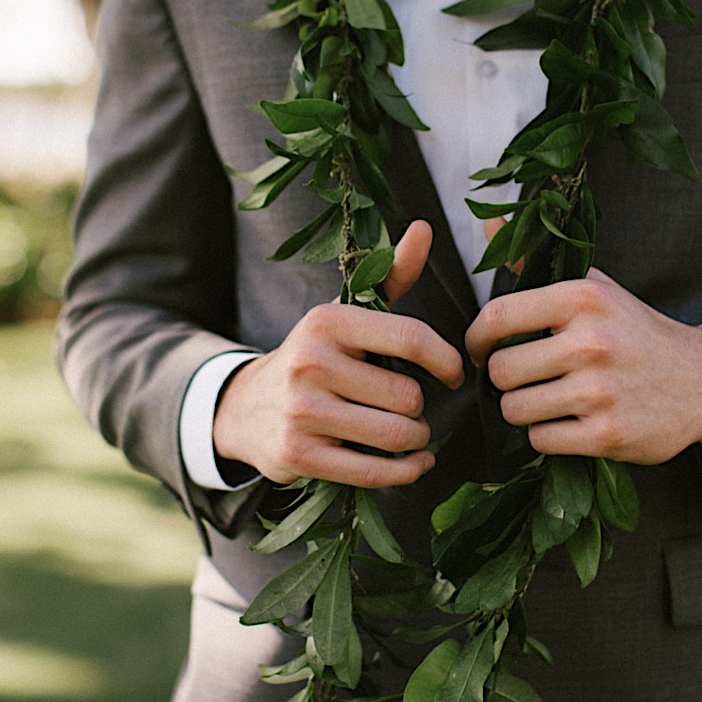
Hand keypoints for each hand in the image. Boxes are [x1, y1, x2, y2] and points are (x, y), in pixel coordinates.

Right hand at [213, 221, 465, 486]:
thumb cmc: (316, 357)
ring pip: (395, 435)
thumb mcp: (347, 314)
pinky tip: (413, 463)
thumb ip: (391, 275)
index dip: (445, 360)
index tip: (454, 373)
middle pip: (407, 396)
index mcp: (327, 321)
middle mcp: (310, 362)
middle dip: (420, 408)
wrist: (246, 407)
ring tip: (410, 434)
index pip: (410, 338)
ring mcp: (302, 411)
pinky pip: (373, 472)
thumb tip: (423, 228)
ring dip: (415, 441)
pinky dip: (405, 472)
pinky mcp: (299, 454)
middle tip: (411, 409)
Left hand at [464, 267, 701, 463]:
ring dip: (523, 409)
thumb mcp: (594, 287)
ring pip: (515, 409)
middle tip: (522, 378)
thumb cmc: (634, 331)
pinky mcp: (608, 435)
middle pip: (501, 370)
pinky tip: (568, 421)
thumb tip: (489, 218)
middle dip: (503, 379)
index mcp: (583, 298)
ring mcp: (601, 392)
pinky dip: (547, 435)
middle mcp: (592, 342)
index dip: (476, 338)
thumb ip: (534, 261)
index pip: (497, 316)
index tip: (481, 348)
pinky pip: (541, 440)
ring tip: (545, 399)